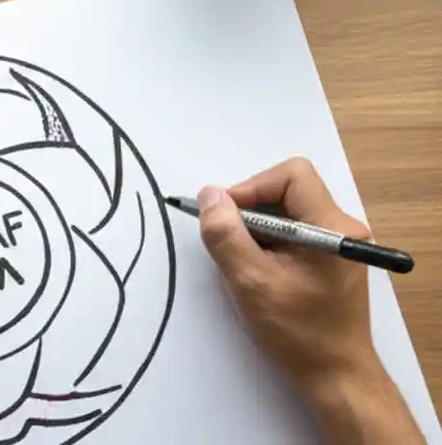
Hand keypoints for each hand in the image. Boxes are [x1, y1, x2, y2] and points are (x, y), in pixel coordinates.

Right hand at [198, 157, 423, 444]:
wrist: (335, 376)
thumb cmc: (297, 332)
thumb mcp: (251, 282)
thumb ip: (226, 235)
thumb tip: (209, 195)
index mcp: (333, 227)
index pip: (291, 176)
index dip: (252, 187)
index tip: (224, 216)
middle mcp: (342, 228)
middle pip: (287, 192)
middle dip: (250, 212)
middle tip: (228, 243)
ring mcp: (338, 245)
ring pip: (286, 214)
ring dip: (256, 231)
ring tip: (242, 264)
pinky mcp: (330, 260)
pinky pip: (292, 234)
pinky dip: (267, 245)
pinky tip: (257, 273)